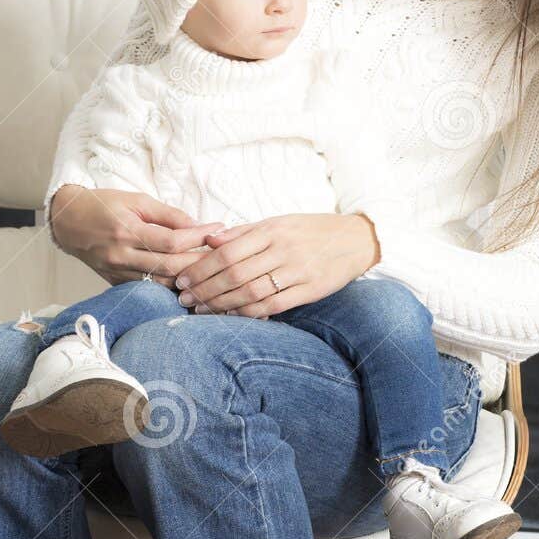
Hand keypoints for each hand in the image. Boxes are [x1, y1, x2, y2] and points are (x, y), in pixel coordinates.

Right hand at [48, 185, 221, 287]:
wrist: (69, 222)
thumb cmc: (104, 205)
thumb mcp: (137, 200)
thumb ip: (168, 215)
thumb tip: (198, 226)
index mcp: (127, 231)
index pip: (172, 241)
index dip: (198, 237)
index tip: (218, 229)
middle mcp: (122, 256)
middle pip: (170, 267)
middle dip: (199, 261)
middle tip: (221, 253)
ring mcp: (118, 273)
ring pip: (162, 284)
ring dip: (188, 279)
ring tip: (209, 269)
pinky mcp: (116, 283)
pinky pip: (148, 290)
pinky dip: (170, 286)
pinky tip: (188, 281)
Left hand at [173, 212, 380, 314]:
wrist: (355, 239)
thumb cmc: (311, 230)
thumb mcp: (278, 222)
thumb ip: (244, 233)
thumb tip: (209, 240)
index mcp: (271, 230)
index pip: (228, 251)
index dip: (202, 267)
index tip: (183, 278)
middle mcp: (282, 249)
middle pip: (235, 273)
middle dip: (205, 288)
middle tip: (185, 298)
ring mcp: (297, 271)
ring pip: (251, 291)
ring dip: (222, 304)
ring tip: (202, 310)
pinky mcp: (309, 290)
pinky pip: (274, 305)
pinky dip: (250, 312)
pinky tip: (232, 316)